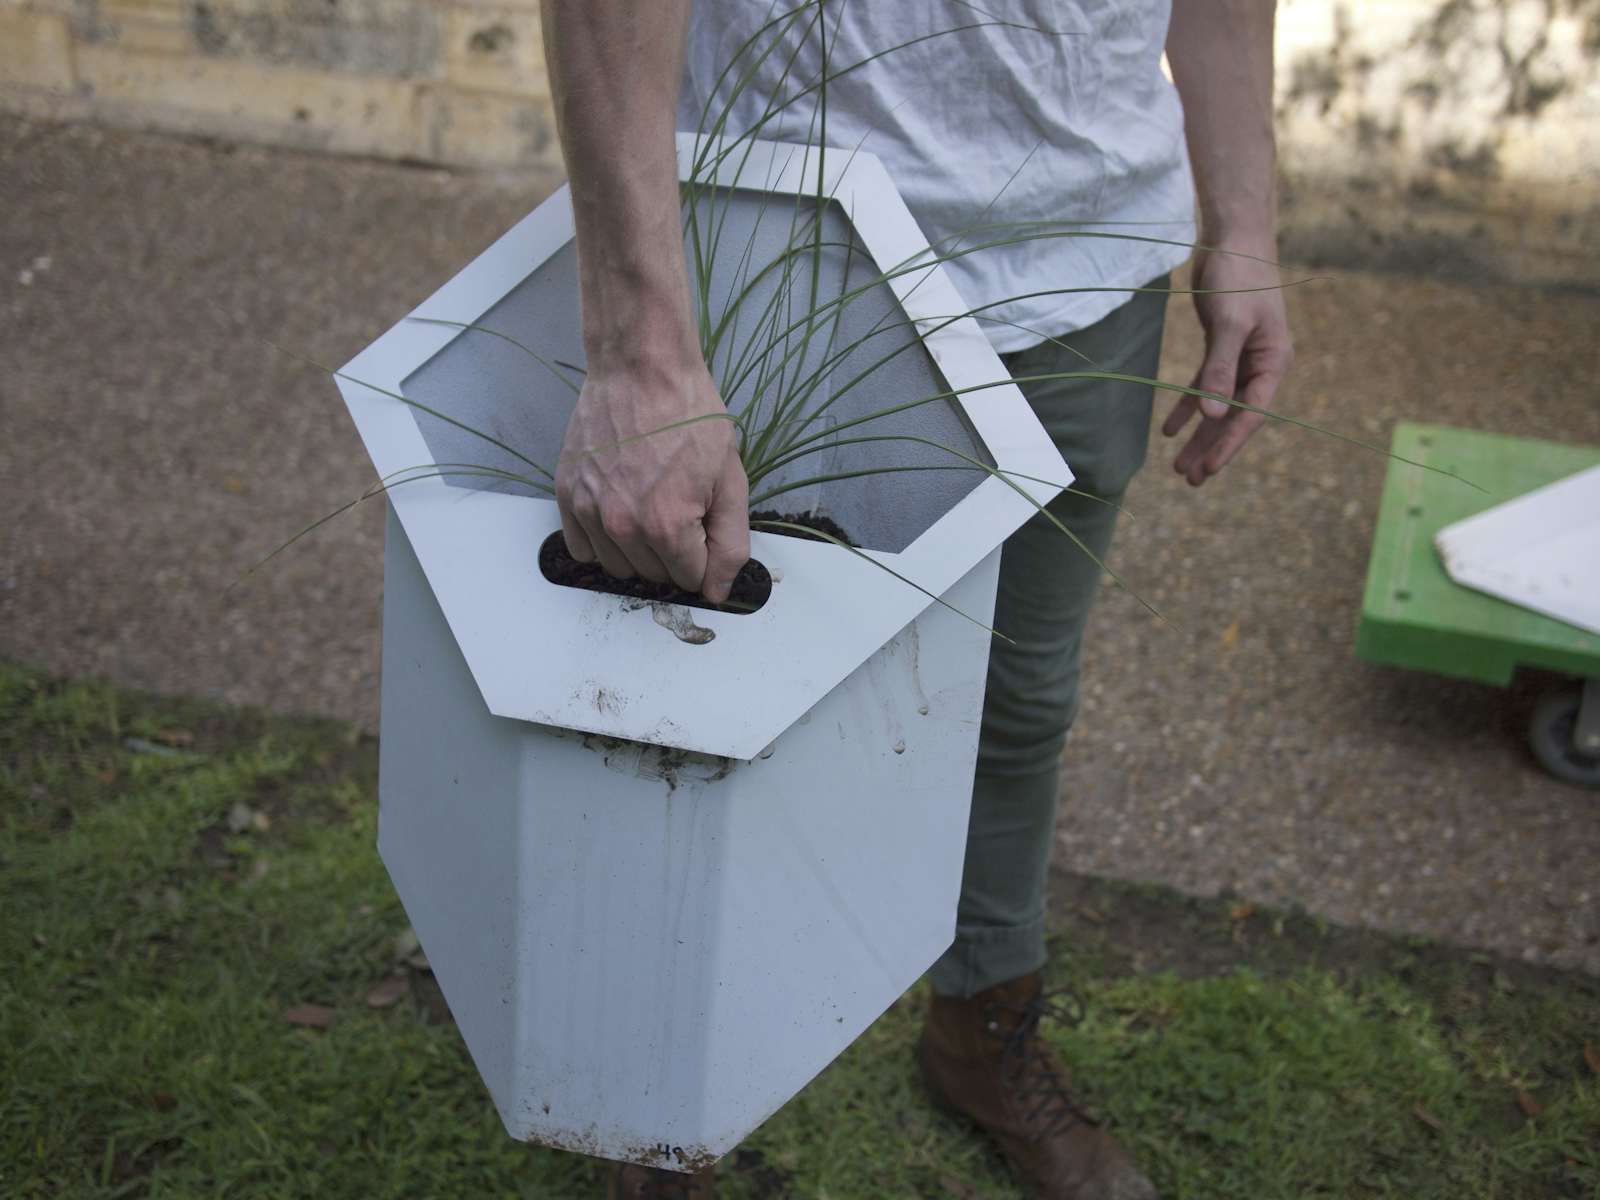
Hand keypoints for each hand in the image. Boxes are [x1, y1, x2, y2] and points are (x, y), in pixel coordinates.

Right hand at [555, 354, 749, 603]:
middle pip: (654, 576)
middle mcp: (623, 525)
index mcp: (668, 525)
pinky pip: (582, 549)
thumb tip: (718, 590)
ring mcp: (590, 510)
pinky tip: (620, 513)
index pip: (691, 579)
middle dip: (674, 554)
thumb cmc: (689, 415)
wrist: (642, 368)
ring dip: (638, 551)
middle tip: (680, 507)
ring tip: (650, 507)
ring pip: (618, 567)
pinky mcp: (567, 494)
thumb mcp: (731, 479)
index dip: (704, 555)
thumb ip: (730, 542)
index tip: (703, 523)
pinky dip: (601, 542)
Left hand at [1161, 241, 1294, 485]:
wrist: (1233, 238)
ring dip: (1199, 435)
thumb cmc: (1239, 275)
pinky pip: (1205, 386)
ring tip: (1178, 466)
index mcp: (1272, 362)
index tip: (1208, 469)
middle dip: (1213, 448)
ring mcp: (1241, 357)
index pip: (1251, 415)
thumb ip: (1220, 368)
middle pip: (1234, 417)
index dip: (1229, 444)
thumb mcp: (1230, 323)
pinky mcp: (1221, 347)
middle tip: (1190, 480)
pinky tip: (1169, 429)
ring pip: (1218, 406)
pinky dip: (1188, 407)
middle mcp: (1260, 365)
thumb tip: (1213, 415)